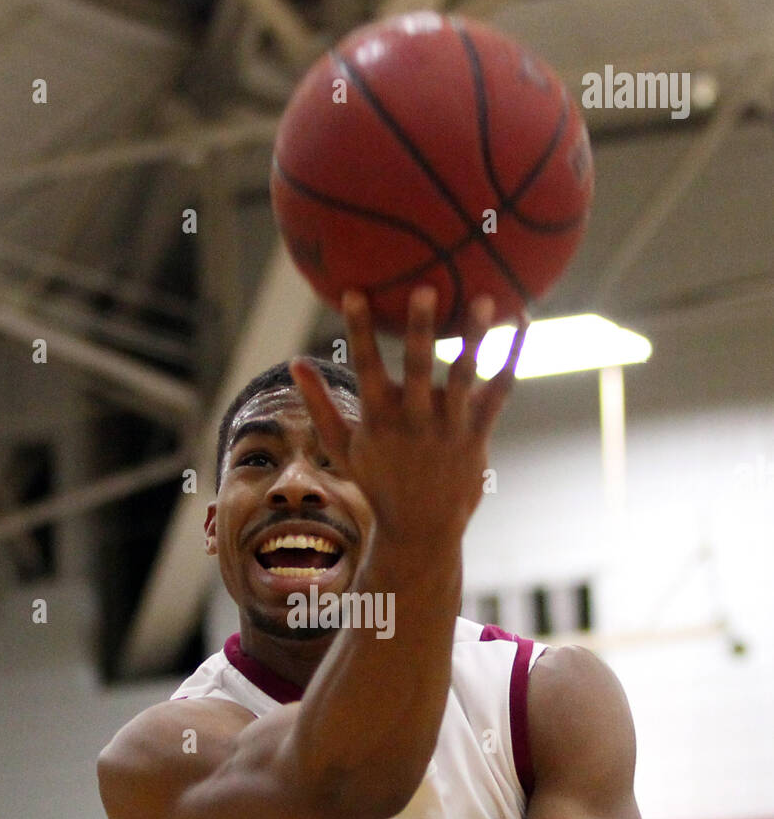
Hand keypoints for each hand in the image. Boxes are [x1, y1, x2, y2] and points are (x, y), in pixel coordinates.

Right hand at [289, 286, 526, 548]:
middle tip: (425, 288)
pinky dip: (512, 358)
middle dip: (421, 330)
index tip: (354, 292)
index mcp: (378, 420)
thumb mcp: (342, 447)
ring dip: (474, 338)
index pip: (365, 368)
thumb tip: (295, 362)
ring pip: (465, 376)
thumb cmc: (377, 482)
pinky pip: (499, 392)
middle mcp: (415, 422)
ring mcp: (449, 430)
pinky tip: (523, 322)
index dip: (359, 330)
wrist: (421, 530)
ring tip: (486, 298)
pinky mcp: (477, 436)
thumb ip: (319, 404)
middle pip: (419, 369)